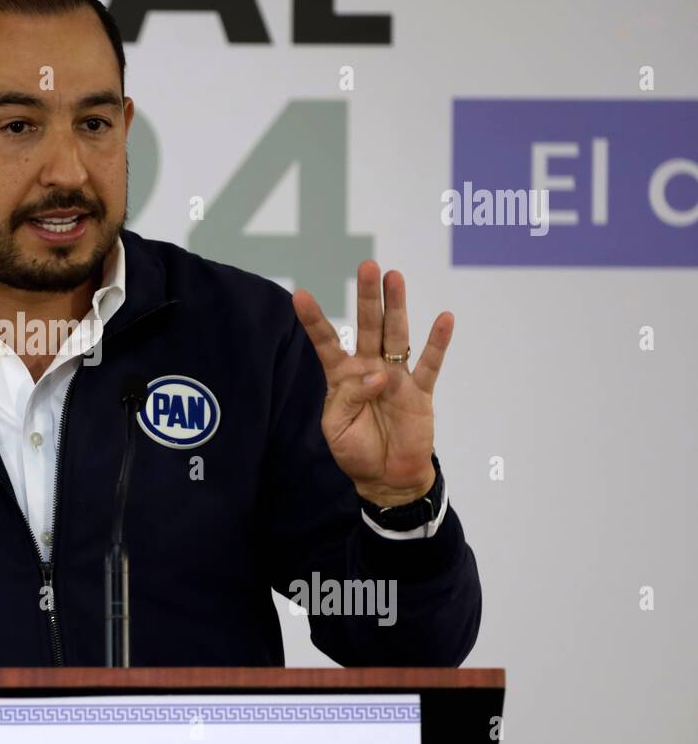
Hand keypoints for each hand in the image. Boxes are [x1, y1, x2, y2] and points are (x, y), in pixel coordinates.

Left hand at [292, 261, 453, 507]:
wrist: (385, 477)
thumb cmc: (355, 451)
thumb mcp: (336, 428)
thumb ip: (348, 399)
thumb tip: (377, 376)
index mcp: (342, 377)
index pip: (327, 342)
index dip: (314, 320)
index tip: (299, 295)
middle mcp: (370, 368)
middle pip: (368, 326)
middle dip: (367, 297)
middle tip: (367, 265)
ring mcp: (396, 378)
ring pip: (397, 335)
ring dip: (397, 306)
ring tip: (395, 277)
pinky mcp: (420, 393)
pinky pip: (430, 365)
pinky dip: (438, 343)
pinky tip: (445, 319)